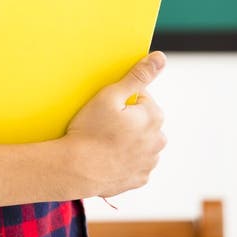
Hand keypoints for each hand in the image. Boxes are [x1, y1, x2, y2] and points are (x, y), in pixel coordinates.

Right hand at [60, 51, 166, 198]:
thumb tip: (160, 57)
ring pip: (140, 141)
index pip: (141, 97)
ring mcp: (149, 162)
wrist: (76, 169)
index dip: (121, 99)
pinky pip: (135, 162)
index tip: (106, 107)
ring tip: (104, 140)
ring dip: (128, 138)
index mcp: (154, 116)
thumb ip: (137, 75)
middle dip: (128, 118)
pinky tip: (108, 155)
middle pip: (143, 119)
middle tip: (103, 122)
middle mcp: (158, 140)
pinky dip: (125, 157)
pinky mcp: (139, 179)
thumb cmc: (90, 130)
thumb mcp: (110, 95)